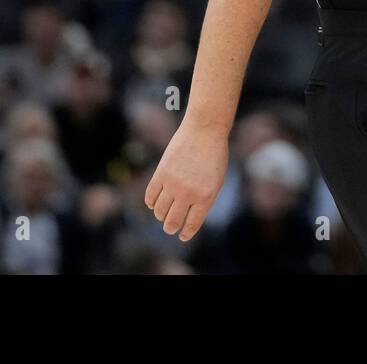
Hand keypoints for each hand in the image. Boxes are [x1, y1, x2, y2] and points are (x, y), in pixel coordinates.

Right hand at [144, 117, 228, 241]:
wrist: (205, 131)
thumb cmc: (214, 156)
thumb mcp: (216, 180)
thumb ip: (204, 199)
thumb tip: (189, 216)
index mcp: (205, 197)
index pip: (192, 224)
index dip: (186, 233)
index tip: (182, 236)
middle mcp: (188, 193)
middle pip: (172, 221)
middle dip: (170, 228)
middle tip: (169, 228)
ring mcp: (173, 184)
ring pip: (159, 211)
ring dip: (160, 215)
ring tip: (162, 215)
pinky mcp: (161, 173)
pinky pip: (150, 195)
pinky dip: (150, 203)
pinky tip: (153, 204)